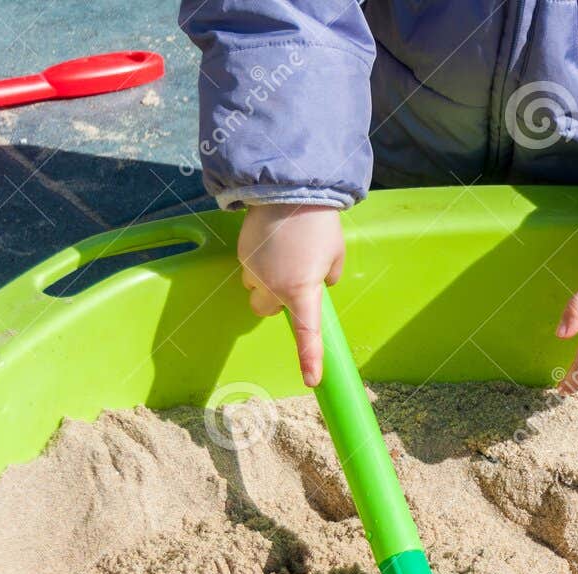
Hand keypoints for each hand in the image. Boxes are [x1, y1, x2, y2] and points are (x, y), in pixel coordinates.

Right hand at [238, 204, 344, 385]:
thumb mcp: (336, 255)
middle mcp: (272, 286)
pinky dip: (260, 262)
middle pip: (266, 310)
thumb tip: (320, 282)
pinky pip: (250, 267)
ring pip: (255, 287)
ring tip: (283, 253)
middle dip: (276, 302)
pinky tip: (273, 239)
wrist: (290, 188)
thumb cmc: (320, 223)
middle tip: (293, 281)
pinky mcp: (241, 252)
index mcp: (301, 291)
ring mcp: (252, 270)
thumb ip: (327, 276)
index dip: (309, 358)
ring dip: (266, 281)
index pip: (306, 334)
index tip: (312, 380)